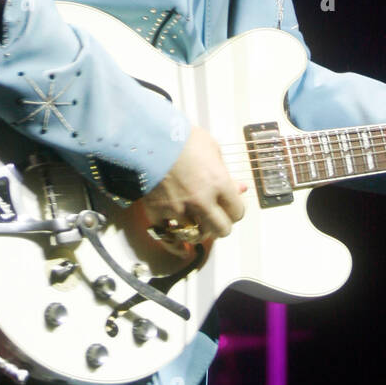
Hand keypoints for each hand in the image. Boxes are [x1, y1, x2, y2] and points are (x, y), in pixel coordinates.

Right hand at [140, 125, 245, 257]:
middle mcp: (201, 201)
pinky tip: (180, 246)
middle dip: (221, 226)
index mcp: (218, 183)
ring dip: (199, 232)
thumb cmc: (181, 138)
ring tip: (197, 225)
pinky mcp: (158, 213)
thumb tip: (239, 188)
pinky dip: (175, 243)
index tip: (230, 207)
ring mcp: (178, 209)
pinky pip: (168, 238)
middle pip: (222, 230)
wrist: (147, 137)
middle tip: (216, 218)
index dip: (235, 210)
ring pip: (196, 236)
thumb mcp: (211, 147)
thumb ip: (225, 170)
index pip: (238, 212)